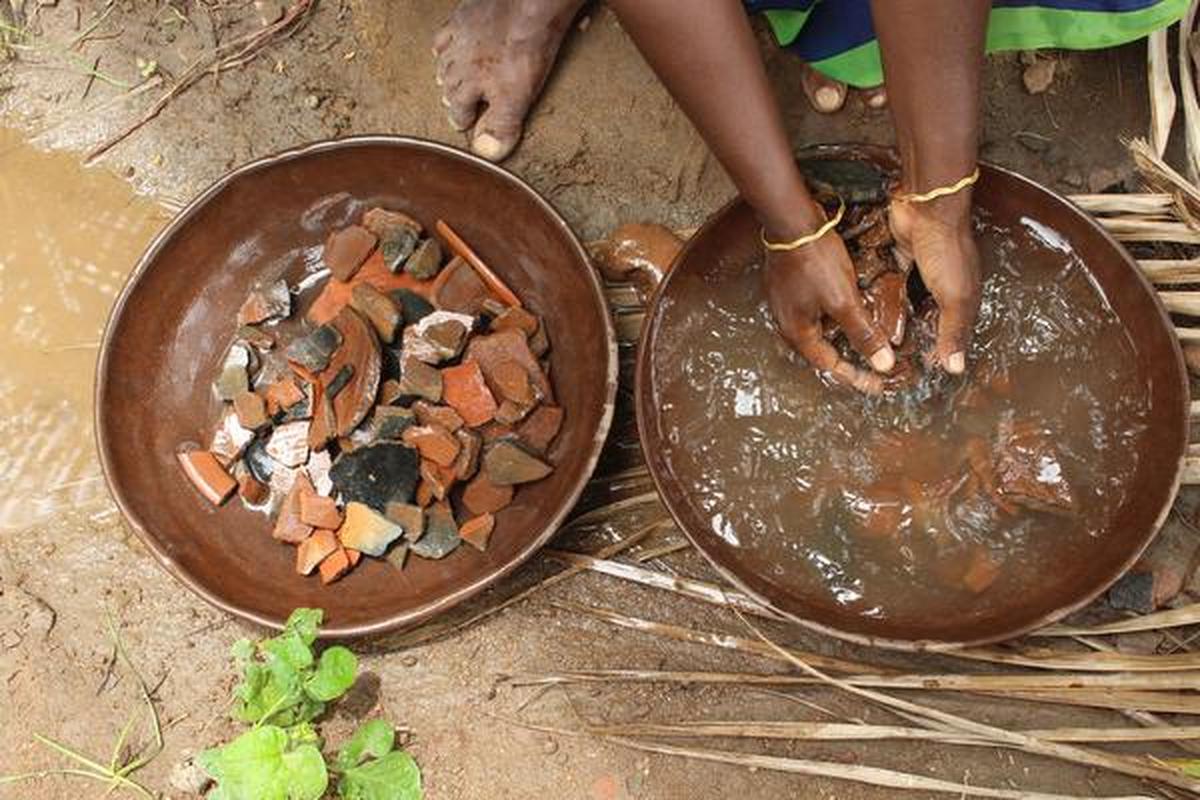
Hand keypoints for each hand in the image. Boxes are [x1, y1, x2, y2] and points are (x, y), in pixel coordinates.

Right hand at [764, 223, 895, 394]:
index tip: (878, 383)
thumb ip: (862, 333)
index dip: (855, 376)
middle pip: (822, 351)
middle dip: (849, 359)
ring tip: (867, 341)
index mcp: (797, 333)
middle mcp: (788, 323)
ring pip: (820, 331)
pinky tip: (851, 311)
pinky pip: (816, 313)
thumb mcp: (843, 300)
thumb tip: (882, 363)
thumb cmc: (815, 260)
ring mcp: (788, 304)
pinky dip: (836, 319)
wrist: (791, 222)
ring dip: (843, 338)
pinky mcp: (793, 287)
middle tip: (874, 365)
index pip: (829, 365)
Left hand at [889, 192, 980, 373]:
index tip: (921, 374)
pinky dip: (881, 299)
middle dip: (914, 339)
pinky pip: (889, 287)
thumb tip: (956, 368)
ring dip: (894, 322)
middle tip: (893, 362)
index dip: (939, 352)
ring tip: (876, 344)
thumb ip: (953, 331)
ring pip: (906, 306)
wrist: (925, 209)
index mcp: (963, 298)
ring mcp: (919, 274)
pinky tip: (868, 315)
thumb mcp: (954, 297)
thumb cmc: (946, 250)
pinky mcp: (898, 262)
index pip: (952, 334)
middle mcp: (942, 288)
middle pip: (928, 321)